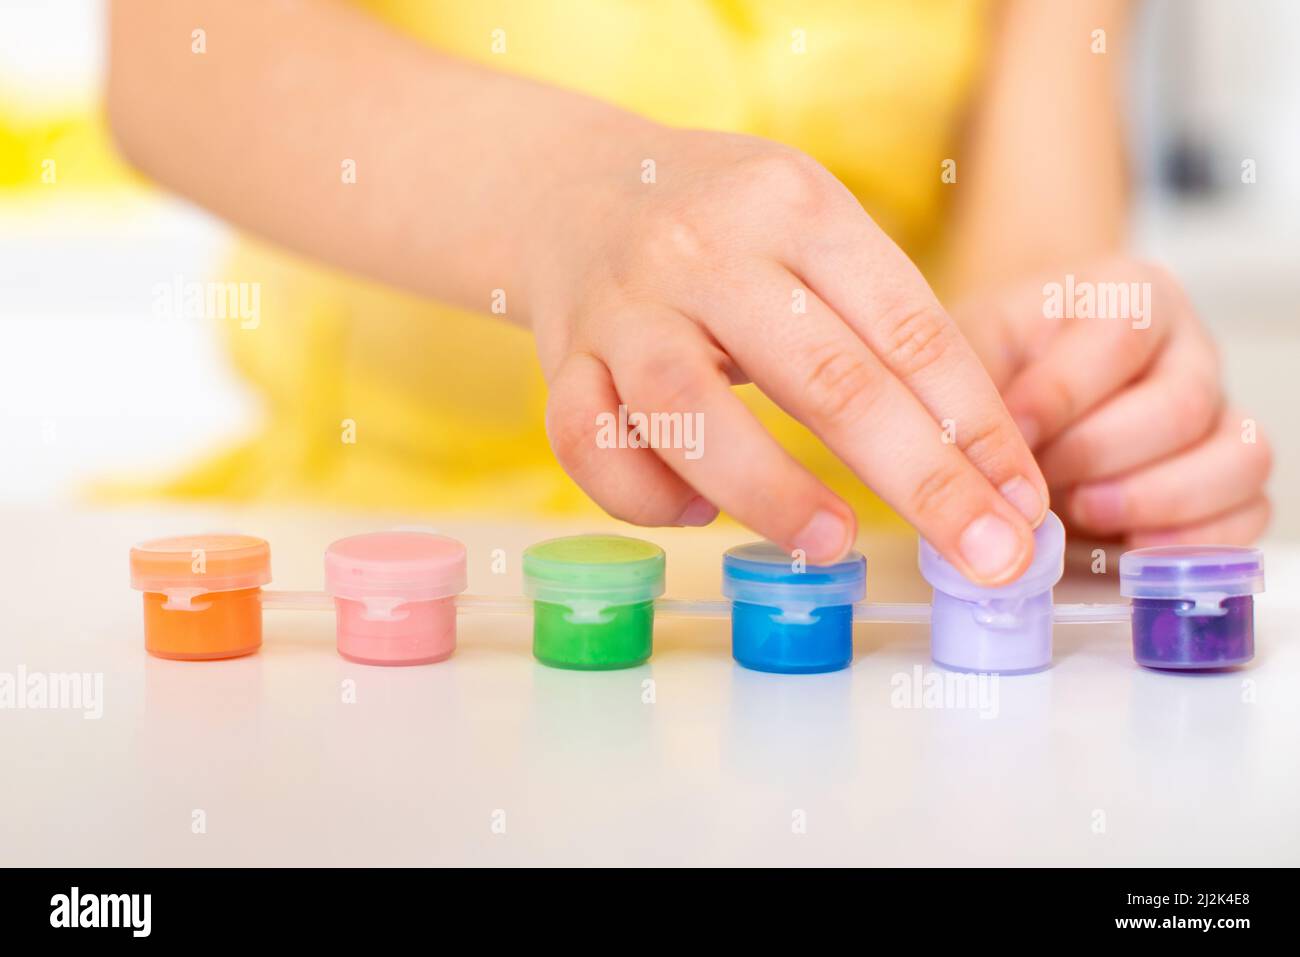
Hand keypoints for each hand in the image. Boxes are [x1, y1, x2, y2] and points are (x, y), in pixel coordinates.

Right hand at [526, 127, 1047, 583]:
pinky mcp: (561, 359)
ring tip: (835, 543)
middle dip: (923, 482)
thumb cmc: (728, 228)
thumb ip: (881, 326)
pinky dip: (645, 497)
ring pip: (689, 414)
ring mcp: (624, 305)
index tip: (1023, 504)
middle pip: (827, 378)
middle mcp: (705, 249)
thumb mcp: (814, 230)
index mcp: (795, 205)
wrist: (580, 190)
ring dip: (773, 493)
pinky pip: (589, 444)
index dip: (976, 426)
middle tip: (987, 557)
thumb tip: (977, 466)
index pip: (907, 329)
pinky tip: (696, 510)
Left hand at [956, 259, 1271, 544]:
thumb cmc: (991, 370)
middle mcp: (1188, 350)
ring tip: (1080, 510)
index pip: (1122, 334)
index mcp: (1129, 294)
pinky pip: (1249, 515)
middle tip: (1037, 481)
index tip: (1012, 434)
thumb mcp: (966, 358)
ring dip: (1149, 501)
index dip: (1062, 395)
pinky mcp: (1226, 481)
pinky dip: (1187, 542)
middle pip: (1183, 406)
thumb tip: (980, 457)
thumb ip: (972, 391)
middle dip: (1097, 457)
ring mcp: (1218, 416)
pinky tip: (1122, 547)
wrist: (1009, 402)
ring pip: (1238, 458)